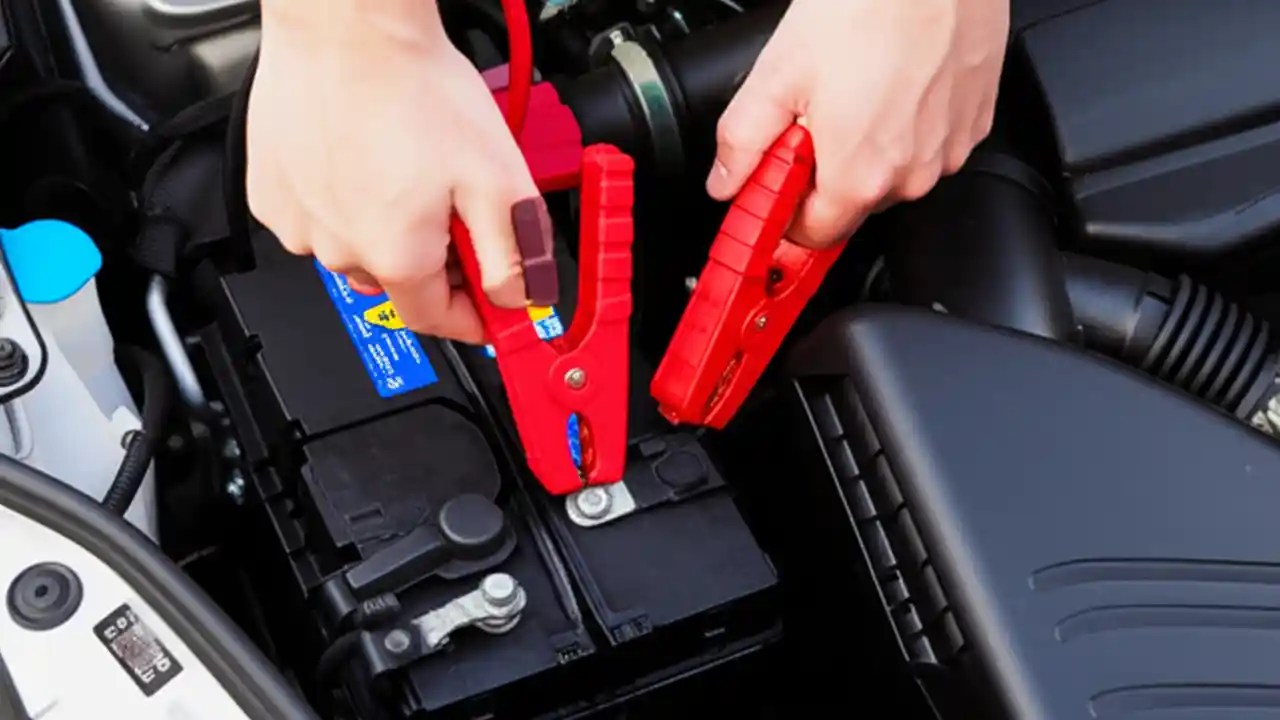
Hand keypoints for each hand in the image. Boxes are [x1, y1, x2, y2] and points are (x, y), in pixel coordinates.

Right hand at [247, 0, 547, 343]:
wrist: (345, 27)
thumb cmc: (412, 86)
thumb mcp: (497, 178)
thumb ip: (513, 252)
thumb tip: (520, 298)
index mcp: (395, 257)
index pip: (438, 321)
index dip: (474, 316)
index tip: (491, 305)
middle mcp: (337, 250)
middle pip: (400, 280)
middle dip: (437, 258)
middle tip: (458, 206)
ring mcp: (298, 223)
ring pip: (357, 247)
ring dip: (388, 225)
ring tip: (407, 168)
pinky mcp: (270, 193)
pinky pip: (318, 216)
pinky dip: (345, 200)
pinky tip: (364, 158)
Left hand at [707, 0, 1009, 247]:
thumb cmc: (868, 6)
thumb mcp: (778, 74)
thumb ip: (743, 141)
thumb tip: (726, 181)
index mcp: (858, 176)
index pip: (811, 237)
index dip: (783, 216)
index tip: (772, 195)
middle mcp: (910, 176)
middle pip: (850, 204)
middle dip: (824, 172)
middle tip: (811, 117)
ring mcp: (947, 151)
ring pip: (892, 173)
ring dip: (866, 146)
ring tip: (857, 88)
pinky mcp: (974, 124)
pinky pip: (928, 145)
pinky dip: (905, 125)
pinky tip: (891, 81)